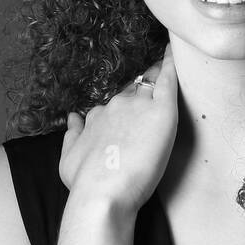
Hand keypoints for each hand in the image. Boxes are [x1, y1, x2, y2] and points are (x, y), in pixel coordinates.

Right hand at [59, 41, 178, 215]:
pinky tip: (176, 52)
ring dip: (157, 75)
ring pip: (150, 83)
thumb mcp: (68, 157)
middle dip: (143, 84)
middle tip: (156, 76)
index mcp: (99, 116)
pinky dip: (172, 64)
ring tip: (168, 62)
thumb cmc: (84, 182)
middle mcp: (116, 106)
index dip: (127, 101)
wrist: (101, 192)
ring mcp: (137, 106)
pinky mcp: (160, 112)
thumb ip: (71, 135)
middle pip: (134, 89)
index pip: (117, 103)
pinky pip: (168, 80)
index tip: (134, 99)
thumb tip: (72, 118)